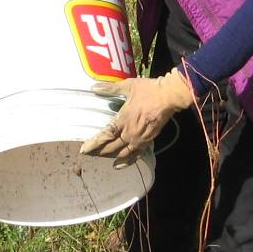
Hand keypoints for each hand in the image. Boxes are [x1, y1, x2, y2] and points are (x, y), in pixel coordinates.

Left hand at [80, 69, 194, 164]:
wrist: (169, 96)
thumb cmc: (149, 90)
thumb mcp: (128, 86)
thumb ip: (110, 89)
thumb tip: (93, 87)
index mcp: (124, 120)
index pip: (105, 135)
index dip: (94, 144)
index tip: (83, 150)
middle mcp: (130, 133)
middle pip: (111, 147)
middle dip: (98, 152)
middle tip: (89, 154)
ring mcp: (140, 139)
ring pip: (122, 153)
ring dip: (110, 156)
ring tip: (100, 157)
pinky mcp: (148, 141)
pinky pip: (136, 155)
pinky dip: (126, 161)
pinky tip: (118, 165)